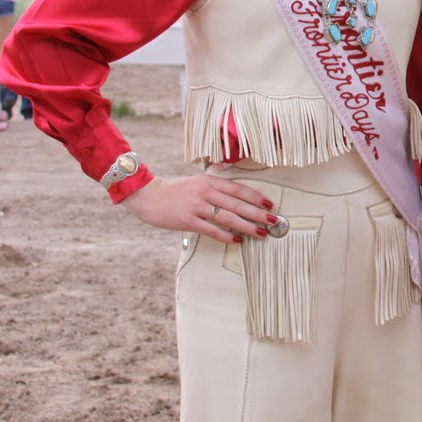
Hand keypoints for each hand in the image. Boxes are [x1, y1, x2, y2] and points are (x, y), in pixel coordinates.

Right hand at [120, 172, 276, 243]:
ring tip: (261, 233)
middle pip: (237, 203)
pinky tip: (237, 240)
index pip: (238, 189)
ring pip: (228, 217)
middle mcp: (205, 192)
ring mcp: (197, 206)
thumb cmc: (174, 191)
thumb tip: (235, 195)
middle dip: (257, 213)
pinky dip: (226, 235)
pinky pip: (211, 229)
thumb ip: (214, 186)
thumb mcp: (196, 182)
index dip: (255, 196)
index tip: (269, 204)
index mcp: (209, 181)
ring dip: (247, 226)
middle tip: (273, 220)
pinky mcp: (188, 220)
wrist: (148, 196)